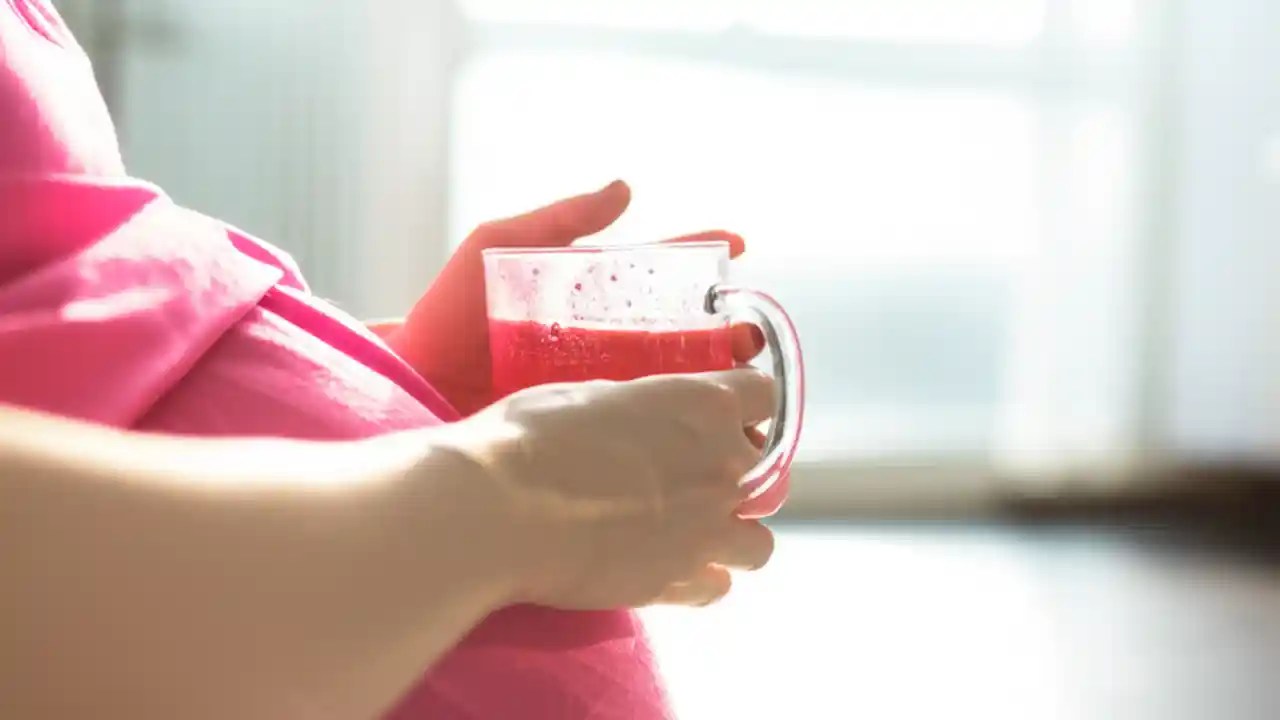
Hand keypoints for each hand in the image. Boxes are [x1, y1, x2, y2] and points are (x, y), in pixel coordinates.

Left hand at [375, 180, 745, 415]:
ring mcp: (599, 394)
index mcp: (592, 299)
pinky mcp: (589, 436)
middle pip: (685, 338)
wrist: (408, 385)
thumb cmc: (446, 315)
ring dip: (718, 395)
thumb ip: (559, 219)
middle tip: (751, 343)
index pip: (662, 271)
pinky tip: (711, 447)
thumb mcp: (497, 246)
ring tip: (747, 401)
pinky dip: (682, 440)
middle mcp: (605, 347)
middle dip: (727, 338)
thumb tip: (625, 187)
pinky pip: (645, 438)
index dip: (703, 255)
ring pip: (677, 393)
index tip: (739, 244)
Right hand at [440, 369, 777, 609]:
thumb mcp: (592, 395)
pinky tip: (666, 568)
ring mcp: (706, 531)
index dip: (744, 408)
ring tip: (690, 533)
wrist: (500, 511)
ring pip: (759, 545)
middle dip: (744, 476)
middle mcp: (723, 468)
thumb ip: (640, 410)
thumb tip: (641, 420)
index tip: (721, 416)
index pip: (764, 398)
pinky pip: (717, 587)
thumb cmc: (533, 436)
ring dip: (732, 536)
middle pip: (772, 475)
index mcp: (704, 406)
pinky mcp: (678, 582)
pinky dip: (699, 579)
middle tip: (698, 477)